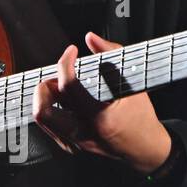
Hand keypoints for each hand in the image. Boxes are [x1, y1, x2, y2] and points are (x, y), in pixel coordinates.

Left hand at [32, 32, 172, 173]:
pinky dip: (52, 108)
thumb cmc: (140, 117)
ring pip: (42, 118)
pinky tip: (64, 102)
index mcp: (99, 117)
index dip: (65, 63)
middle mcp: (83, 132)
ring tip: (59, 88)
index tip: (71, 53)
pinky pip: (49, 126)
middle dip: (44, 87)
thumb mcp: (132, 84)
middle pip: (43, 110)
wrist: (144, 148)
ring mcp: (75, 142)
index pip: (68, 86)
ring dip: (45, 98)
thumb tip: (91, 38)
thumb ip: (111, 55)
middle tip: (57, 77)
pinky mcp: (72, 146)